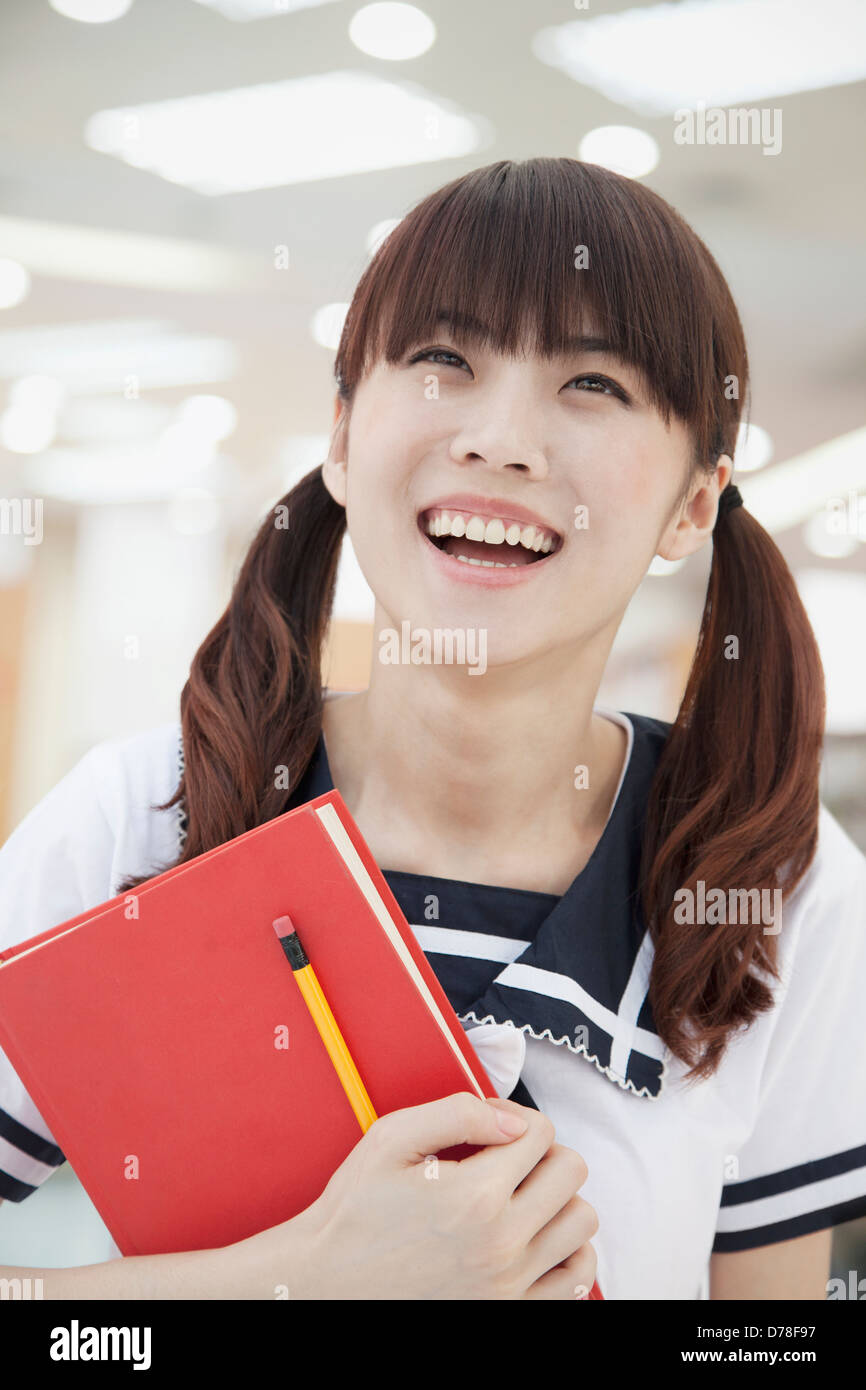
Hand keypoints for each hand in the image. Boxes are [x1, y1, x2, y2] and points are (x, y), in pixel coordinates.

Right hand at [243, 1091, 596, 1299]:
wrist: (328, 1284)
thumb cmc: (355, 1211)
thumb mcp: (390, 1140)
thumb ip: (457, 1112)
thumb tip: (512, 1120)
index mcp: (475, 1196)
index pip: (541, 1133)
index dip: (514, 1118)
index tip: (489, 1129)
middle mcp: (502, 1244)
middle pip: (571, 1171)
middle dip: (543, 1152)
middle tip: (507, 1159)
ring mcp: (510, 1284)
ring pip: (581, 1222)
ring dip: (558, 1199)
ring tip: (521, 1196)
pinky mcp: (511, 1311)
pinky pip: (578, 1280)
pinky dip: (567, 1251)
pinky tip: (536, 1236)